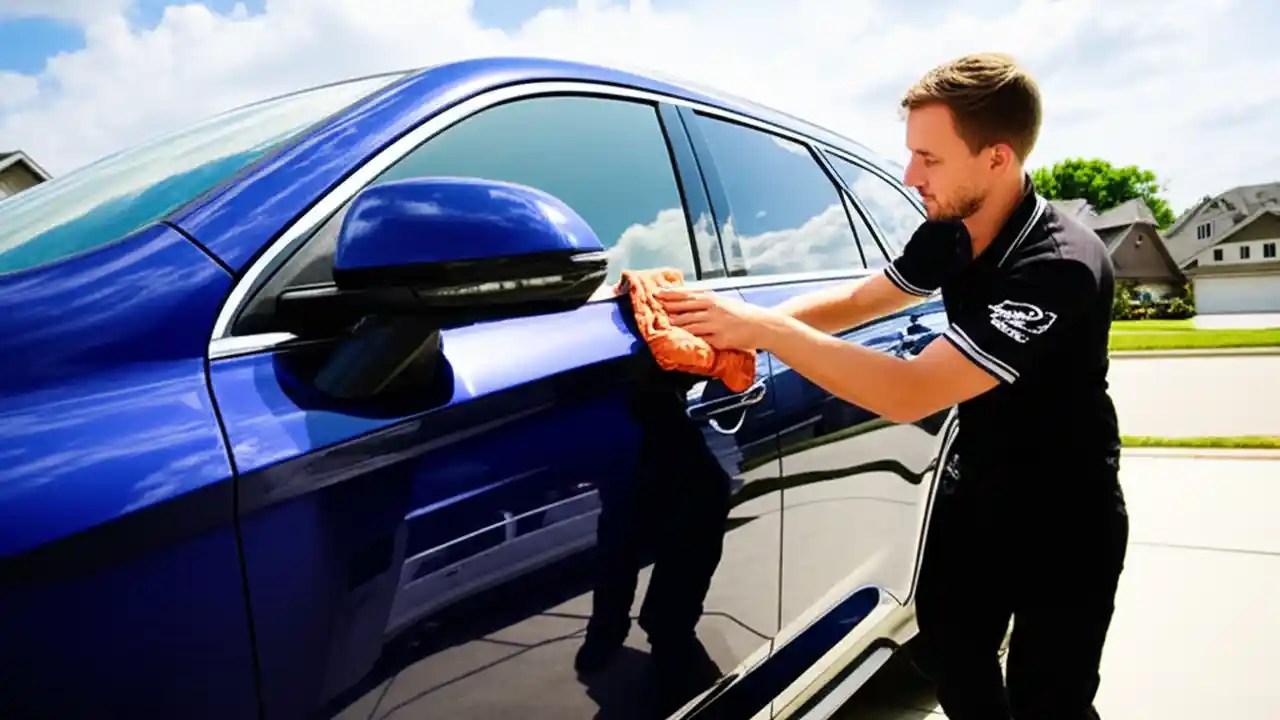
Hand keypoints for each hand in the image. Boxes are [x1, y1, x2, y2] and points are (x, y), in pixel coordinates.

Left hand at [656, 288, 778, 350]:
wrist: (761, 325)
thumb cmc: (740, 313)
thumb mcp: (723, 301)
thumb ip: (705, 300)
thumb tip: (684, 297)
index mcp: (714, 299)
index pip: (688, 294)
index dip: (672, 294)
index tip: (658, 293)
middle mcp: (714, 309)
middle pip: (687, 308)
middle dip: (670, 308)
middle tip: (656, 307)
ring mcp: (717, 324)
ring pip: (692, 324)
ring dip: (677, 325)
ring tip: (666, 325)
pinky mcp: (721, 339)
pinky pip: (703, 339)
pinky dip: (692, 339)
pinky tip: (683, 339)